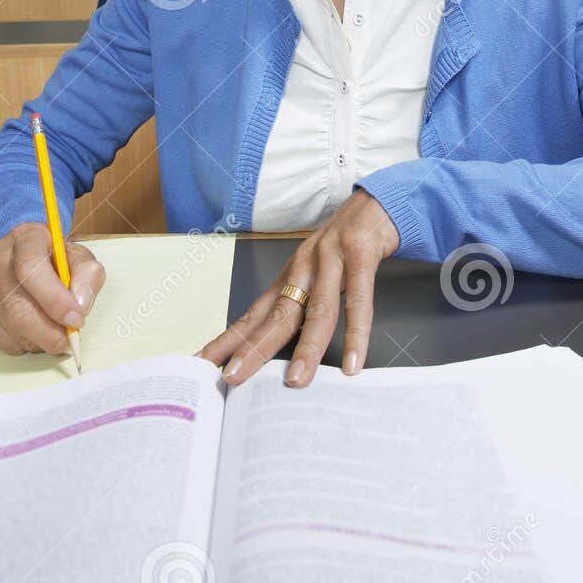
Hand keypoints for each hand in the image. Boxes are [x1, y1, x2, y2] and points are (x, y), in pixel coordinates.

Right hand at [0, 222, 104, 355]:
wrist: (20, 256)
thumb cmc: (51, 258)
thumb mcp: (78, 256)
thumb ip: (87, 275)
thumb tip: (80, 305)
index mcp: (24, 238)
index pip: (31, 270)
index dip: (55, 300)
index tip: (77, 319)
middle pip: (19, 308)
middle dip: (50, 333)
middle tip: (70, 340)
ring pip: (12, 329)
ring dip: (40, 340)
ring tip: (53, 330)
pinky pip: (1, 341)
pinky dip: (24, 344)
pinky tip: (33, 330)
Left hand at [198, 190, 398, 388]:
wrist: (377, 202)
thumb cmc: (347, 243)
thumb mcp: (318, 273)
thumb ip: (305, 306)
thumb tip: (287, 348)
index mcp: (290, 276)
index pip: (255, 313)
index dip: (230, 339)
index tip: (204, 363)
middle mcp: (304, 267)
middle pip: (277, 314)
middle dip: (254, 348)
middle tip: (233, 377)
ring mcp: (332, 258)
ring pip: (318, 309)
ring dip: (307, 347)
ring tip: (296, 380)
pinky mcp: (360, 253)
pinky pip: (360, 299)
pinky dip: (356, 333)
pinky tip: (353, 362)